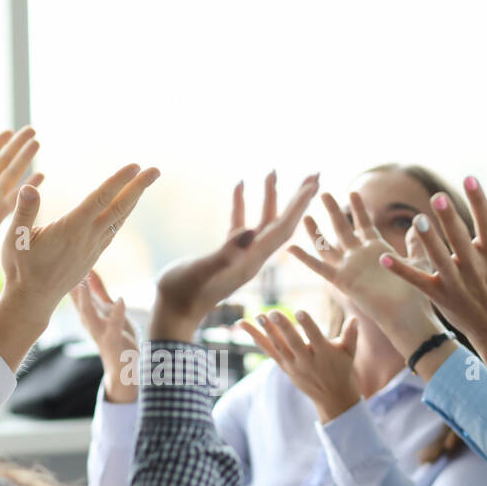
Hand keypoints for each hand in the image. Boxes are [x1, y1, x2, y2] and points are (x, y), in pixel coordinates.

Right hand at [0, 163, 159, 326]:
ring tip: (144, 184)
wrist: (32, 301)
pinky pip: (112, 231)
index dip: (119, 181)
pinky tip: (125, 209)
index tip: (135, 166)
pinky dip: (122, 216)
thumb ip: (23, 211)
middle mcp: (88, 238)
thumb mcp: (15, 238)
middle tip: (156, 170)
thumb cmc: (20, 268)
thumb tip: (29, 186)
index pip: (100, 199)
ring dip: (133, 200)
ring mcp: (92, 248)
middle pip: (119, 208)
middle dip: (139, 187)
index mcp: (71, 229)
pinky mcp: (92, 256)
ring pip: (119, 220)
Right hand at [70, 270, 138, 402]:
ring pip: (88, 315)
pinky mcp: (114, 340)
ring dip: (85, 299)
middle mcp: (90, 322)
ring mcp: (100, 332)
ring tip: (83, 281)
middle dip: (71, 285)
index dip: (69, 276)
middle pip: (76, 301)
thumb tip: (89, 272)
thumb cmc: (116, 336)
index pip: (74, 293)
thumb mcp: (106, 310)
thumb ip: (98, 292)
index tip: (62, 256)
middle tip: (64, 265)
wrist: (124, 368)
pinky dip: (117, 312)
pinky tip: (120, 299)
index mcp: (87, 314)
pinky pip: (114, 325)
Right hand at [150, 172, 319, 341]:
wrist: (172, 313)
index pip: (283, 229)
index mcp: (251, 261)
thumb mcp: (202, 271)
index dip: (298, 206)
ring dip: (271, 198)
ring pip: (263, 223)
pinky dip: (242, 204)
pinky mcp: (226, 255)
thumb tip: (250, 230)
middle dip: (297, 200)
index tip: (313, 183)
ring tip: (273, 172)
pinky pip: (239, 225)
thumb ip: (226, 253)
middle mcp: (252, 258)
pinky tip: (240, 184)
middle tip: (314, 174)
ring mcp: (239, 256)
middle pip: (282, 225)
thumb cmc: (182, 293)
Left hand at [239, 309, 360, 422]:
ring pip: (278, 347)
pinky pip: (268, 351)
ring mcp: (294, 365)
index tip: (299, 311)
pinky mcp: (284, 367)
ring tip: (258, 316)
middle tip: (272, 312)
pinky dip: (256, 338)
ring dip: (266, 332)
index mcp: (324, 354)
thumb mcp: (350, 352)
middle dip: (283, 328)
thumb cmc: (342, 367)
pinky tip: (244, 325)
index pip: (315, 337)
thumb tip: (355, 318)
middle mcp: (307, 361)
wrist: (332, 396)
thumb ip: (351, 335)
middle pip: (293, 343)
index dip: (307, 325)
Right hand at [288, 190, 441, 353]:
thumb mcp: (419, 260)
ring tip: (306, 215)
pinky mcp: (343, 281)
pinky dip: (305, 258)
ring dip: (316, 231)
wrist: (408, 312)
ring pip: (328, 245)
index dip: (358, 209)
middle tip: (324, 193)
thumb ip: (416, 243)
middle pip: (343, 229)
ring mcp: (350, 268)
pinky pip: (319, 267)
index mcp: (377, 250)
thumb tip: (418, 224)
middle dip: (334, 210)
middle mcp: (360, 257)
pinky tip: (291, 248)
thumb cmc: (417, 290)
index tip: (353, 192)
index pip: (364, 224)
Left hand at [380, 176, 486, 353]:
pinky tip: (383, 257)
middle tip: (437, 197)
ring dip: (427, 240)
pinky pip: (417, 280)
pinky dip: (400, 270)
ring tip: (416, 220)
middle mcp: (475, 267)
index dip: (478, 199)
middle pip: (460, 238)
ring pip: (438, 258)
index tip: (469, 179)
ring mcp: (456, 282)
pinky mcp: (439, 295)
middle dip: (449, 219)